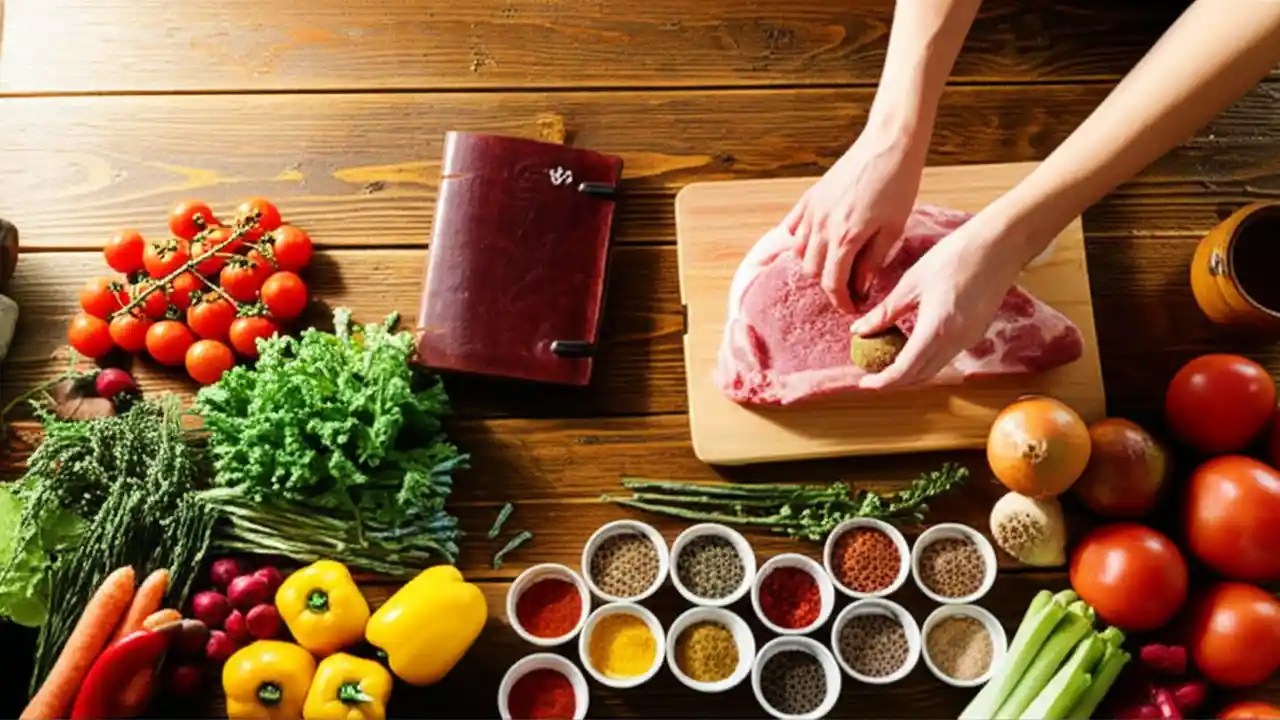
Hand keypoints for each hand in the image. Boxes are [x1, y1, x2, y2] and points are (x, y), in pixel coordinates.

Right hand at [784, 128, 924, 312]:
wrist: (889, 145)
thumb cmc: (898, 185)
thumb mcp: (892, 230)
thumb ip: (872, 261)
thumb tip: (861, 286)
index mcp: (845, 239)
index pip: (832, 284)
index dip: (842, 301)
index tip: (852, 307)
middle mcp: (822, 227)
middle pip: (812, 271)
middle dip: (828, 284)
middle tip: (848, 286)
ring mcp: (812, 210)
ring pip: (799, 252)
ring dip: (814, 263)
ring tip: (834, 263)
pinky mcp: (810, 196)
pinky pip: (794, 227)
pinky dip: (801, 239)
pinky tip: (816, 241)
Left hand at [849, 213, 1033, 388]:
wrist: (1000, 245)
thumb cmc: (955, 256)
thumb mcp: (911, 283)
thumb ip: (885, 312)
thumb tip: (859, 330)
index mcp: (937, 330)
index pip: (905, 371)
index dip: (882, 382)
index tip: (863, 383)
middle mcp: (956, 342)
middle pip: (920, 376)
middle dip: (894, 381)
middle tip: (870, 375)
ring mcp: (970, 339)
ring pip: (934, 368)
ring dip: (910, 372)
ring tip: (885, 362)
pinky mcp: (976, 332)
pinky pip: (946, 355)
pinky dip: (926, 359)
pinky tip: (910, 346)